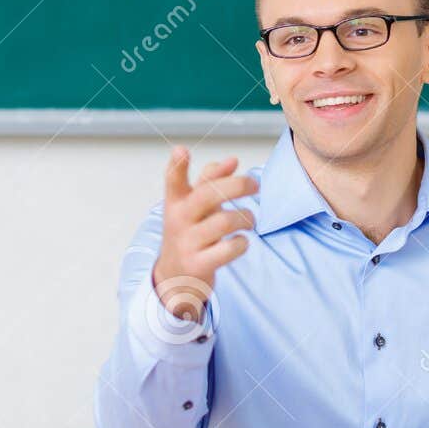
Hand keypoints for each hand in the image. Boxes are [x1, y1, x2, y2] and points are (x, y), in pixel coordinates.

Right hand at [152, 146, 258, 319]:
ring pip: (224, 221)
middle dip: (237, 185)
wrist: (174, 277)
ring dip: (245, 217)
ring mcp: (187, 243)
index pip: (173, 180)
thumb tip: (231, 160)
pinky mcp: (199, 264)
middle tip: (255, 184)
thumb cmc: (189, 232)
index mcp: (176, 202)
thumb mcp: (193, 205)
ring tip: (249, 219)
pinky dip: (242, 243)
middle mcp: (179, 220)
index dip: (177, 165)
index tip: (181, 150)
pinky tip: (241, 242)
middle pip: (208, 195)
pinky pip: (229, 249)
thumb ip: (210, 180)